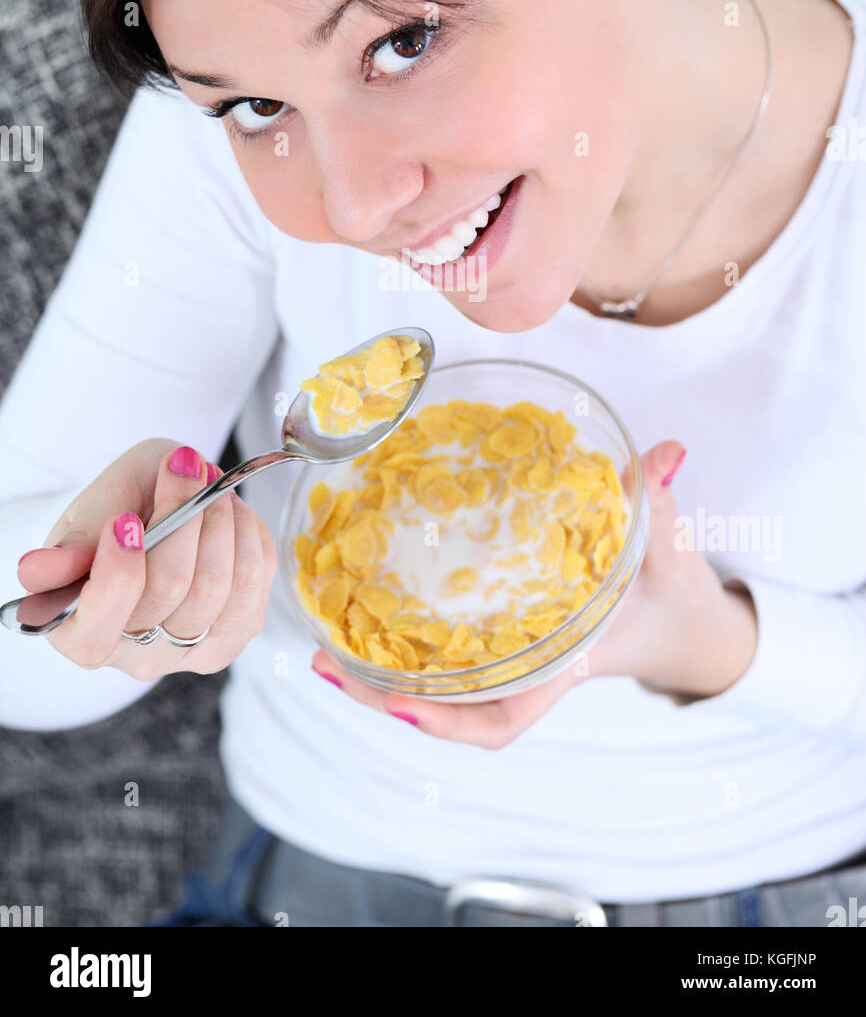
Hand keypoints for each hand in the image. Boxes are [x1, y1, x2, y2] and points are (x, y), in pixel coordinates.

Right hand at [16, 438, 276, 678]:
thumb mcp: (90, 510)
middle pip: (170, 592)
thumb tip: (34, 571)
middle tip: (186, 468)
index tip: (127, 519)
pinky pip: (255, 587)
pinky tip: (231, 515)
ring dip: (222, 523)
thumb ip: (74, 540)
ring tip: (211, 488)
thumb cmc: (116, 510)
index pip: (96, 630)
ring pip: (220, 590)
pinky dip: (249, 538)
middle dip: (184, 517)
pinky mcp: (230, 638)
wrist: (157, 512)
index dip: (117, 575)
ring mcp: (184, 654)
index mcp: (76, 632)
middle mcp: (131, 656)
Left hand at [309, 440, 757, 747]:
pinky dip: (400, 642)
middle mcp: (527, 669)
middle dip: (386, 698)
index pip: (506, 718)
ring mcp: (510, 655)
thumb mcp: (666, 553)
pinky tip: (359, 613)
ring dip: (379, 674)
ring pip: (437, 684)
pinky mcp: (499, 631)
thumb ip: (660, 503)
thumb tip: (666, 452)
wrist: (676, 620)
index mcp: (565, 663)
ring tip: (322, 649)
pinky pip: (443, 650)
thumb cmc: (668, 594)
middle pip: (449, 709)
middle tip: (327, 664)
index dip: (451, 722)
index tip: (401, 707)